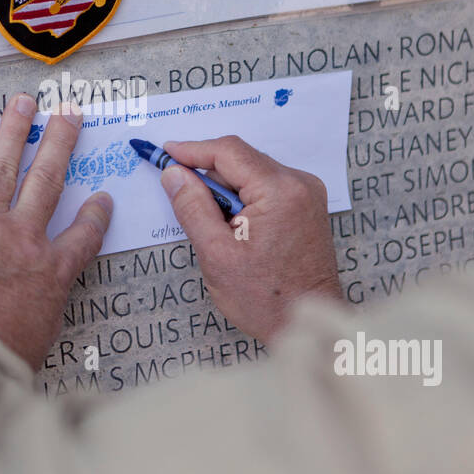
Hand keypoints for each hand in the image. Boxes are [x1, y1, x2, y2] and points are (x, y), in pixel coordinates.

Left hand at [0, 94, 112, 368]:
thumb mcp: (39, 341)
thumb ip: (39, 319)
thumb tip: (31, 329)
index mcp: (52, 270)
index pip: (84, 235)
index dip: (95, 216)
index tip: (101, 199)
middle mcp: (24, 238)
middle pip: (49, 180)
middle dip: (60, 144)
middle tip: (69, 115)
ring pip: (4, 166)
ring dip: (15, 131)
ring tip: (24, 102)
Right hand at [158, 136, 341, 343]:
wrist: (308, 323)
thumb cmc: (266, 299)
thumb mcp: (217, 254)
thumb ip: (192, 207)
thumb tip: (174, 174)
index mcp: (279, 190)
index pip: (228, 151)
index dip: (192, 150)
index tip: (165, 153)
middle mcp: (299, 183)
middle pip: (242, 160)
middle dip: (208, 173)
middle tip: (179, 191)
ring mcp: (307, 194)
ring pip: (253, 173)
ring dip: (226, 188)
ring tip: (211, 222)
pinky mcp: (307, 206)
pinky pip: (267, 187)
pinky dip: (244, 197)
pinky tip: (233, 225)